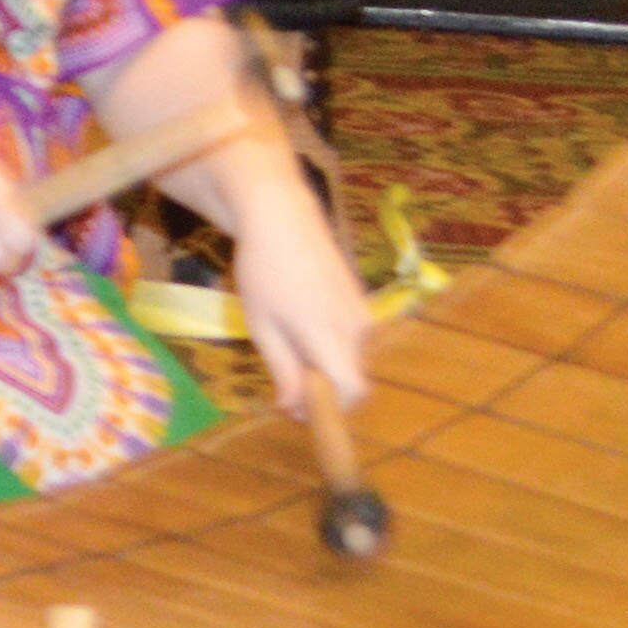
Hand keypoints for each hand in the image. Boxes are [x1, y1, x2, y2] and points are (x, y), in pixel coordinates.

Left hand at [233, 206, 379, 421]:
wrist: (284, 219)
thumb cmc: (263, 273)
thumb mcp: (263, 327)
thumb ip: (283, 370)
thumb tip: (293, 409)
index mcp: (331, 336)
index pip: (353, 391)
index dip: (331, 408)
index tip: (301, 408)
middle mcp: (357, 327)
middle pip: (351, 378)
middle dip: (323, 388)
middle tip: (285, 379)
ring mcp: (364, 312)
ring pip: (351, 358)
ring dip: (326, 364)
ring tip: (288, 338)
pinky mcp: (363, 301)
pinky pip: (351, 338)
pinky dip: (332, 343)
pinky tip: (302, 319)